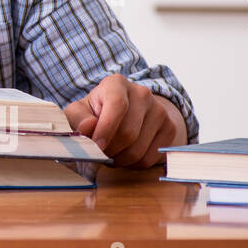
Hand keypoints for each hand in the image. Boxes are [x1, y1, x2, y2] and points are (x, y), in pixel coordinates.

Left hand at [64, 73, 186, 168]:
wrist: (126, 111)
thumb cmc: (97, 111)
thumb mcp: (80, 110)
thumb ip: (78, 117)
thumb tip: (88, 127)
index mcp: (117, 84)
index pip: (117, 105)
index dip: (106, 129)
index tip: (96, 145)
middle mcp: (142, 93)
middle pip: (128, 133)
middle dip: (109, 150)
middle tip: (99, 153)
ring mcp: (159, 111)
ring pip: (138, 150)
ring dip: (119, 159)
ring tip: (110, 153)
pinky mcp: (169, 129)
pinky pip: (149, 158)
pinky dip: (132, 164)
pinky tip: (124, 154)